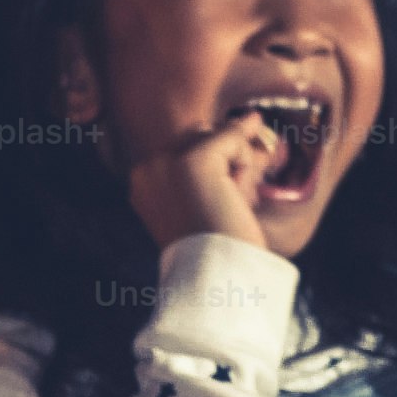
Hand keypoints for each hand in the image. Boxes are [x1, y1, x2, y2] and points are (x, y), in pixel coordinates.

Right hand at [129, 107, 280, 251]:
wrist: (218, 278)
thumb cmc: (220, 249)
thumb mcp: (210, 203)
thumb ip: (219, 165)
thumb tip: (254, 118)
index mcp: (142, 183)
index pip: (186, 146)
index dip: (216, 169)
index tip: (220, 205)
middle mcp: (147, 168)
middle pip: (201, 134)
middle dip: (228, 162)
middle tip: (233, 204)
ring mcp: (168, 162)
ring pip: (220, 136)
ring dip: (240, 165)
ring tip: (236, 204)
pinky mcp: (194, 161)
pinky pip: (235, 137)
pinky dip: (249, 164)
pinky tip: (242, 196)